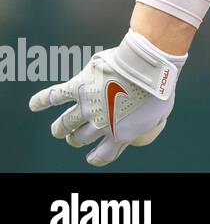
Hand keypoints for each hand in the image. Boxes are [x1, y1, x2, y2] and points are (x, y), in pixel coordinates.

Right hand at [29, 30, 185, 166]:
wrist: (150, 66)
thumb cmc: (161, 86)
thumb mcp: (161, 113)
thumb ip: (150, 123)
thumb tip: (152, 123)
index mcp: (121, 134)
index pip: (102, 156)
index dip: (96, 157)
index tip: (92, 156)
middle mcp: (101, 125)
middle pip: (78, 140)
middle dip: (75, 139)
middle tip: (73, 136)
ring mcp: (87, 107)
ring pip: (65, 125)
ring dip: (61, 128)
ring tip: (59, 129)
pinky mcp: (78, 88)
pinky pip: (52, 97)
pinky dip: (40, 101)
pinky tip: (33, 105)